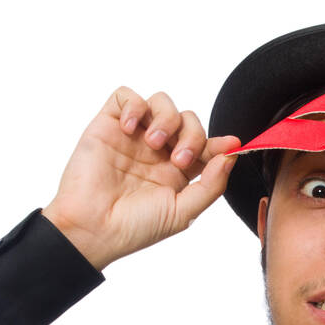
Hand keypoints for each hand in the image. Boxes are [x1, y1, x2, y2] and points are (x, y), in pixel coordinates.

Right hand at [42, 87, 240, 269]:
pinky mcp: (108, 125)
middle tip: (179, 159)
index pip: (205, 146)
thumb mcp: (183, 212)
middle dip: (192, 135)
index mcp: (176, 172)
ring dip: (166, 118)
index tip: (230, 144)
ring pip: (162, 102)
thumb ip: (211, 185)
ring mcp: (133, 136)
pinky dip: (134, 105)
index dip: (219, 143)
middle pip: (188, 120)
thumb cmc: (135, 227)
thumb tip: (231, 154)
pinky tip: (130, 129)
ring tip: (153, 142)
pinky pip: (125, 96)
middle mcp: (157, 151)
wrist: (93, 228)